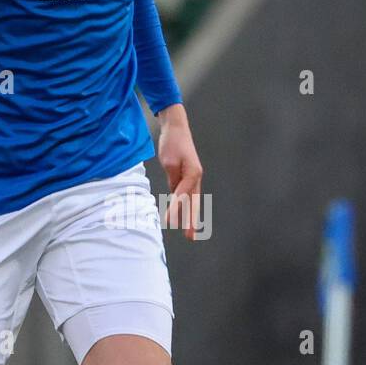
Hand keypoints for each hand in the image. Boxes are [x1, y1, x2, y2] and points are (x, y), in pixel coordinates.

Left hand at [156, 104, 203, 240]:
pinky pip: (185, 195)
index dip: (177, 209)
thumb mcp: (169, 161)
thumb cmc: (172, 142)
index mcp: (193, 173)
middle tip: (190, 237)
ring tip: (189, 233)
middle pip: (194, 203)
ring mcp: (192, 177)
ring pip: (191, 201)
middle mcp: (196, 177)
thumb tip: (175, 194)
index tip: (170, 222)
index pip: (183, 194)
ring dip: (189, 216)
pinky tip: (179, 216)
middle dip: (191, 220)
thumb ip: (173, 179)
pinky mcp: (185, 176)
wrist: (176, 128)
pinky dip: (183, 207)